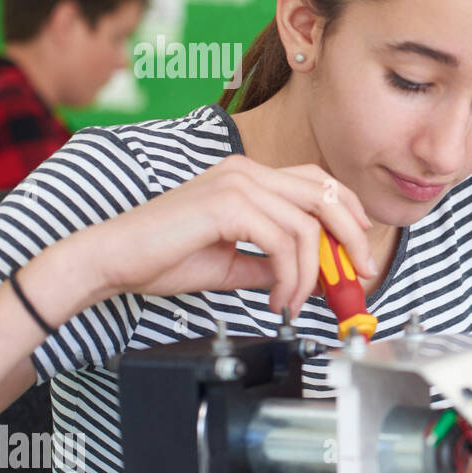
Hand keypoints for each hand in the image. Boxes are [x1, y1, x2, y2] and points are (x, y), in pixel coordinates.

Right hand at [87, 154, 375, 316]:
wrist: (112, 261)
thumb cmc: (160, 258)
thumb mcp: (233, 261)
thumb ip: (272, 261)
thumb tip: (312, 274)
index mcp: (247, 176)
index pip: (317, 181)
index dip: (347, 211)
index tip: (359, 247)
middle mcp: (246, 171)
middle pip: (325, 194)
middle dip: (351, 238)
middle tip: (357, 275)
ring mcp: (237, 183)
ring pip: (308, 225)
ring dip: (312, 273)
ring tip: (295, 302)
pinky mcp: (228, 204)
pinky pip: (284, 242)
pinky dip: (291, 277)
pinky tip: (278, 298)